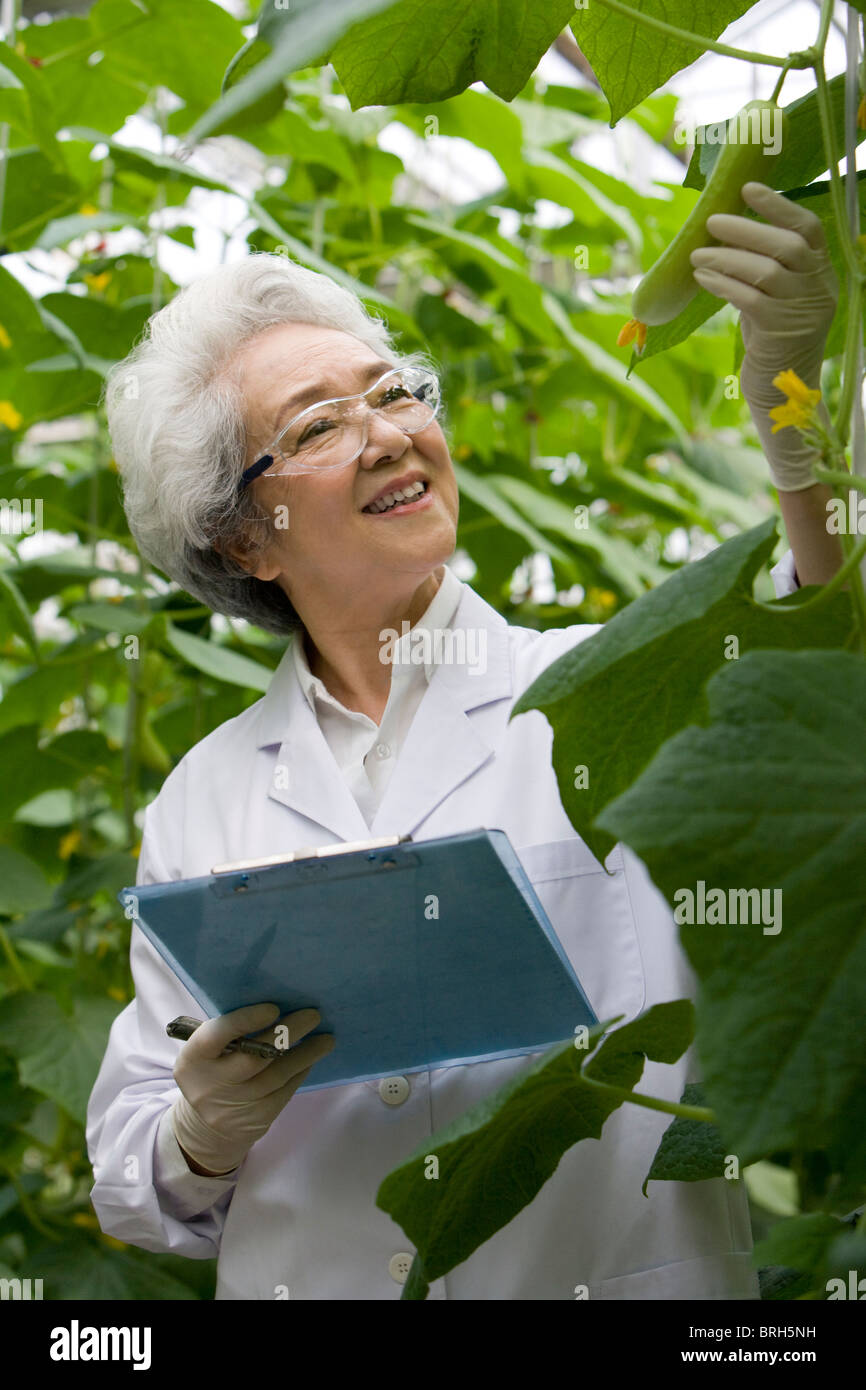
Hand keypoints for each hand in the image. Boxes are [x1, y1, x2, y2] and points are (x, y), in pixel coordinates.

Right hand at [170, 1002, 335, 1175]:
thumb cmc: (211, 1071)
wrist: (204, 1126)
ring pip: (277, 1075)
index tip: (273, 1008)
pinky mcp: (257, 1119)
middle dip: (287, 1034)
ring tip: (326, 1039)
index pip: (217, 1036)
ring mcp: (235, 1104)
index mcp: (195, 1058)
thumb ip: (228, 1033)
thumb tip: (275, 1004)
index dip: (245, 1020)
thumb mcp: (206, 1052)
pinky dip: (300, 1071)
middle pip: (254, 1057)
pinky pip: (285, 1091)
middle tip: (313, 1015)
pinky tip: (312, 1057)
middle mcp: (212, 1083)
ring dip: (306, 1054)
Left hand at [689, 181, 838, 491]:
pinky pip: (750, 300)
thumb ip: (762, 268)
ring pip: (767, 271)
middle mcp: (817, 288)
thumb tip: (723, 235)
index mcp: (820, 274)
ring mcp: (802, 311)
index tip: (749, 189)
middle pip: (787, 246)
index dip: (779, 205)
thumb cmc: (771, 339)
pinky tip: (703, 279)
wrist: (780, 390)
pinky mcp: (780, 332)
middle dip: (746, 229)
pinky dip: (724, 285)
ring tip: (697, 256)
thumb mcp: (774, 297)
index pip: (807, 229)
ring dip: (727, 258)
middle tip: (711, 222)